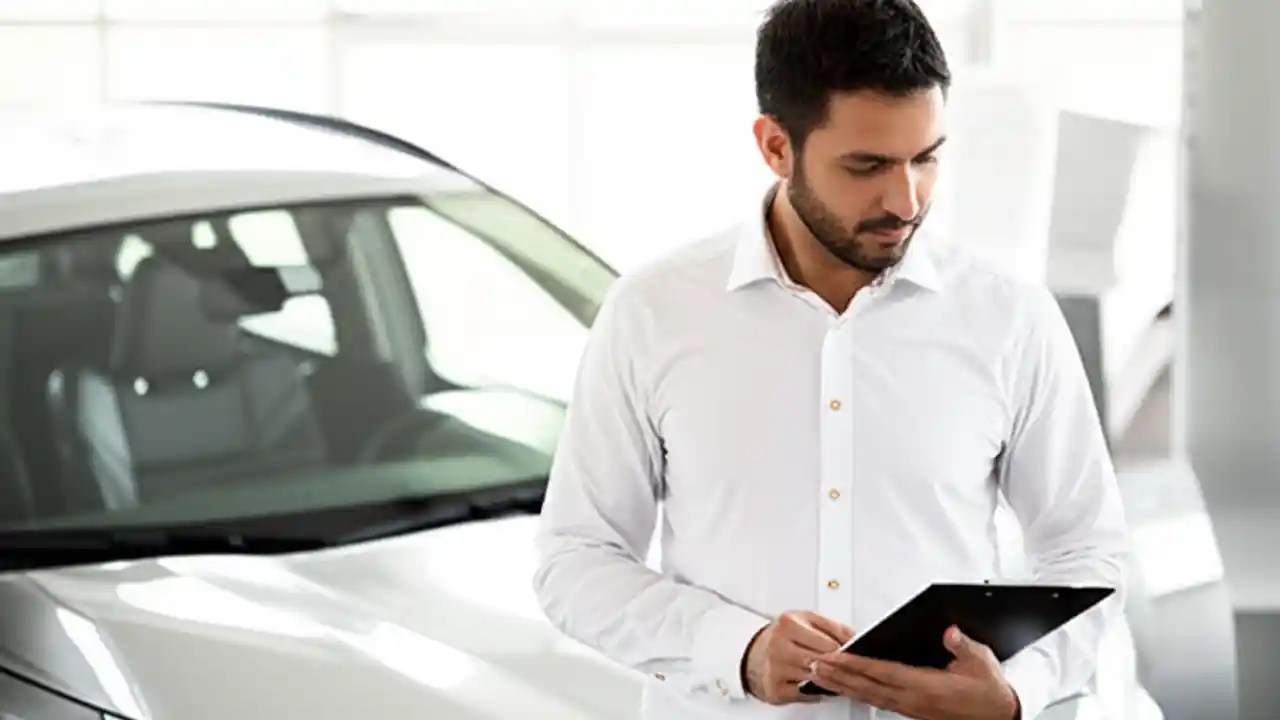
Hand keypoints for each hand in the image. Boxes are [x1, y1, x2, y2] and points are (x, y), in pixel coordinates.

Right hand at [742, 610, 854, 705]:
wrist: (755, 652)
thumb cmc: (785, 635)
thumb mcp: (807, 620)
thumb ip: (833, 627)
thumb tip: (855, 639)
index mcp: (789, 623)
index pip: (829, 643)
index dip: (845, 651)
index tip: (854, 654)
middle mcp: (779, 646)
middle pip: (823, 662)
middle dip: (839, 666)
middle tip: (850, 667)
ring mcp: (776, 669)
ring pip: (817, 679)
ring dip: (832, 680)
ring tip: (839, 675)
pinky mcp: (776, 689)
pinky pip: (807, 694)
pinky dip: (819, 692)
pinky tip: (823, 685)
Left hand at [809, 625, 1018, 719]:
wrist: (998, 716)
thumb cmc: (988, 690)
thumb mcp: (981, 662)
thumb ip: (962, 646)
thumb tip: (949, 632)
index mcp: (927, 687)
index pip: (884, 672)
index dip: (858, 664)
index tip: (836, 656)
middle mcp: (914, 700)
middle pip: (868, 686)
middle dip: (839, 675)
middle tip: (814, 664)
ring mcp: (910, 708)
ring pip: (868, 696)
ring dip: (842, 685)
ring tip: (819, 674)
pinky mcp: (910, 711)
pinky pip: (876, 701)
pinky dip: (856, 692)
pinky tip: (844, 686)